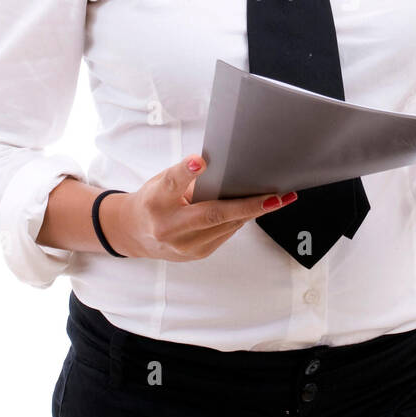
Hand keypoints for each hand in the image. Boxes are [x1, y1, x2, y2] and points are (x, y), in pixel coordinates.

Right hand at [99, 156, 297, 258]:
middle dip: (248, 206)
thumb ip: (187, 177)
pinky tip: (257, 208)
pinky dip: (241, 219)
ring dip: (255, 212)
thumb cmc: (154, 200)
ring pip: (226, 226)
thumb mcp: (161, 182)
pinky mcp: (197, 254)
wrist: (136, 234)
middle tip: (276, 197)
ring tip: (279, 198)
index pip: (171, 183)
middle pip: (211, 215)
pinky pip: (226, 233)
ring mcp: (184, 246)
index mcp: (156, 201)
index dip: (185, 172)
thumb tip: (226, 170)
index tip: (199, 162)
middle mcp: (169, 227)